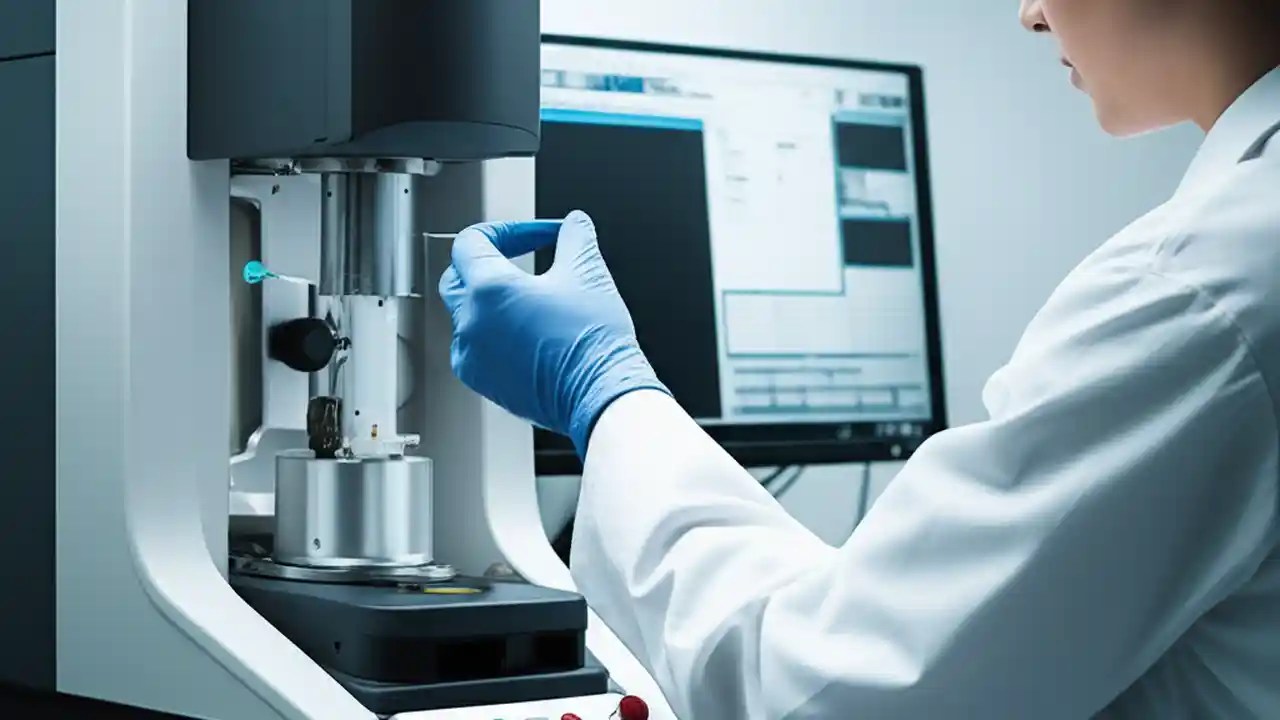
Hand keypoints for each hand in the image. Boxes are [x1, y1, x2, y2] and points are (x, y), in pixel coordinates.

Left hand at [438, 211, 669, 455]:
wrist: (601, 395)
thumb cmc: (593, 342)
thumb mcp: (588, 274)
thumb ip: (575, 237)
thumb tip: (575, 224)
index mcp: (489, 289)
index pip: (471, 241)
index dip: (506, 230)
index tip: (535, 235)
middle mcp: (471, 322)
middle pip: (458, 275)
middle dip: (488, 262)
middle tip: (522, 258)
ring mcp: (472, 356)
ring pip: (466, 314)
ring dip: (490, 301)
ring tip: (529, 299)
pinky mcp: (482, 382)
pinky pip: (475, 347)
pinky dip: (493, 334)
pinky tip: (527, 333)